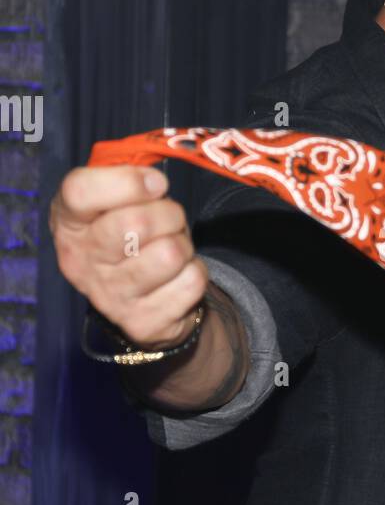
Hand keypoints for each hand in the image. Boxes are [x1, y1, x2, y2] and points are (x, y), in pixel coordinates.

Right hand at [49, 164, 208, 348]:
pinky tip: (177, 276)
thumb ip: (128, 181)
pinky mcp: (141, 323)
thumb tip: (154, 182)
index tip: (156, 184)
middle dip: (170, 213)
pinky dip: (195, 272)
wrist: (140, 299)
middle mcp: (80, 262)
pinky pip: (191, 281)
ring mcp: (109, 297)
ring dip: (184, 245)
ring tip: (172, 248)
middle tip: (171, 219)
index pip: (80, 190)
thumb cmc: (130, 235)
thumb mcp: (117, 202)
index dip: (127, 181)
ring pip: (170, 253)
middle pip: (135, 223)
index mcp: (68, 223)